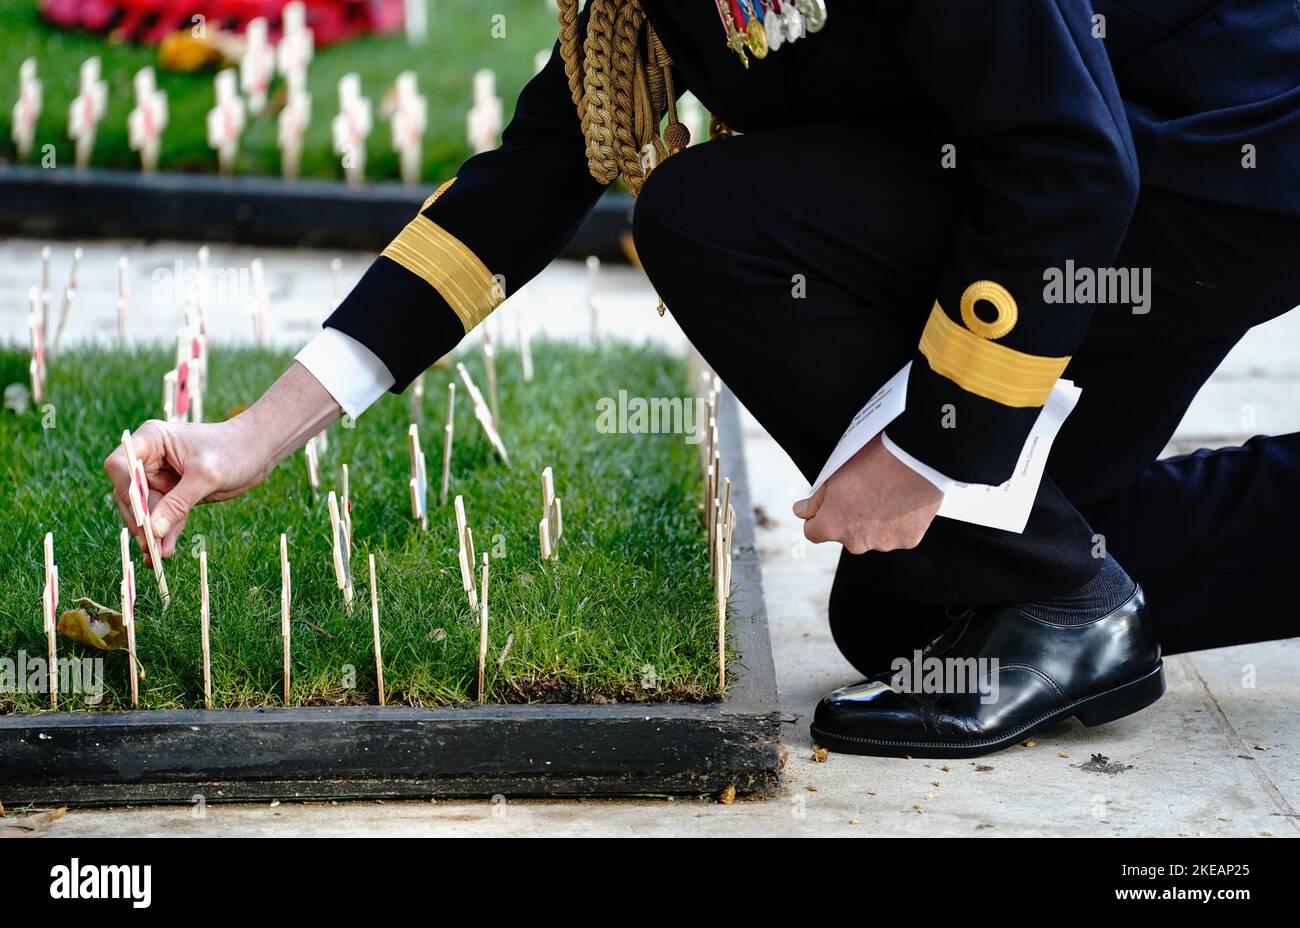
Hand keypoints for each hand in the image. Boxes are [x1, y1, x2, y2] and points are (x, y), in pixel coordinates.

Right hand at [105, 417, 270, 562]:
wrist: (258, 452)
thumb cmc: (234, 450)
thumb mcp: (206, 476)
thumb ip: (178, 503)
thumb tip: (153, 531)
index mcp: (152, 440)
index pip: (122, 466)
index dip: (126, 492)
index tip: (140, 517)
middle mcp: (150, 457)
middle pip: (130, 493)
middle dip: (140, 520)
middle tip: (149, 545)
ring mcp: (161, 476)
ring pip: (146, 509)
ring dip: (152, 533)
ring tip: (156, 557)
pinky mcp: (174, 493)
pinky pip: (164, 516)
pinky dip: (165, 533)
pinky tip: (165, 552)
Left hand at [792, 435, 942, 553]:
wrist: (916, 458)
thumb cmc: (872, 461)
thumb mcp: (834, 475)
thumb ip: (815, 501)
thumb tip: (801, 512)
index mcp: (832, 526)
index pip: (813, 531)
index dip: (819, 515)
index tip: (830, 503)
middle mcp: (856, 543)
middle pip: (846, 534)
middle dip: (850, 519)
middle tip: (864, 492)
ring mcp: (883, 544)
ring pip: (873, 536)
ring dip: (875, 522)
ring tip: (886, 494)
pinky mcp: (908, 541)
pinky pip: (898, 535)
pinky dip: (899, 523)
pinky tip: (903, 502)